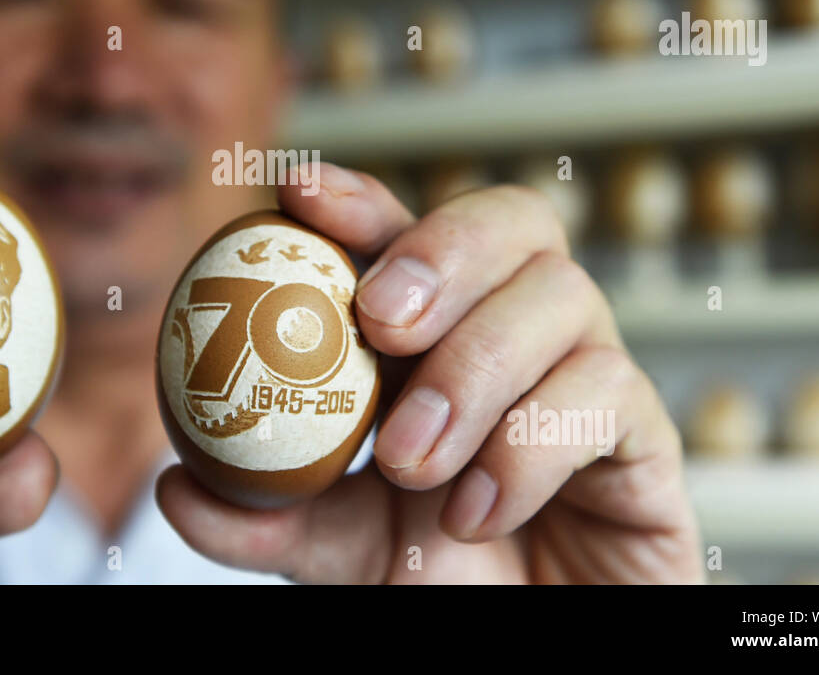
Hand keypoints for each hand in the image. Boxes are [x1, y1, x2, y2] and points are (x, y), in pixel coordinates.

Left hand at [157, 163, 701, 582]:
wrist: (531, 647)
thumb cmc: (439, 576)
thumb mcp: (332, 547)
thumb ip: (262, 514)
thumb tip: (173, 484)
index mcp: (438, 330)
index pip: (405, 229)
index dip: (358, 197)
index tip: (296, 189)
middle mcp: (517, 328)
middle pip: (510, 219)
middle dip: (442, 251)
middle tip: (380, 322)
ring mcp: (587, 369)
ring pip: (562, 296)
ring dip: (475, 372)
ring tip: (409, 466)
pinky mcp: (645, 431)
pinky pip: (607, 391)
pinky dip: (529, 446)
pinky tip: (476, 514)